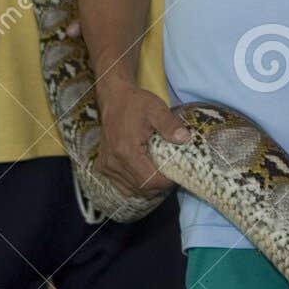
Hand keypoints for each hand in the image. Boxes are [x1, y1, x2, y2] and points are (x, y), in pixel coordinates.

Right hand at [95, 81, 186, 197]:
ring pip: (131, 190)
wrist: (114, 98)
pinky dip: (135, 184)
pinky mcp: (103, 166)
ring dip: (148, 186)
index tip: (178, 173)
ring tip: (160, 173)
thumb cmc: (136, 103)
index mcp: (126, 151)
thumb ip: (170, 125)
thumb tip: (185, 138)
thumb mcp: (157, 109)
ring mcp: (106, 166)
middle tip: (172, 173)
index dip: (166, 182)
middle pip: (142, 188)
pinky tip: (145, 173)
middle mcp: (113, 162)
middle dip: (160, 185)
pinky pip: (122, 185)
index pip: (150, 181)